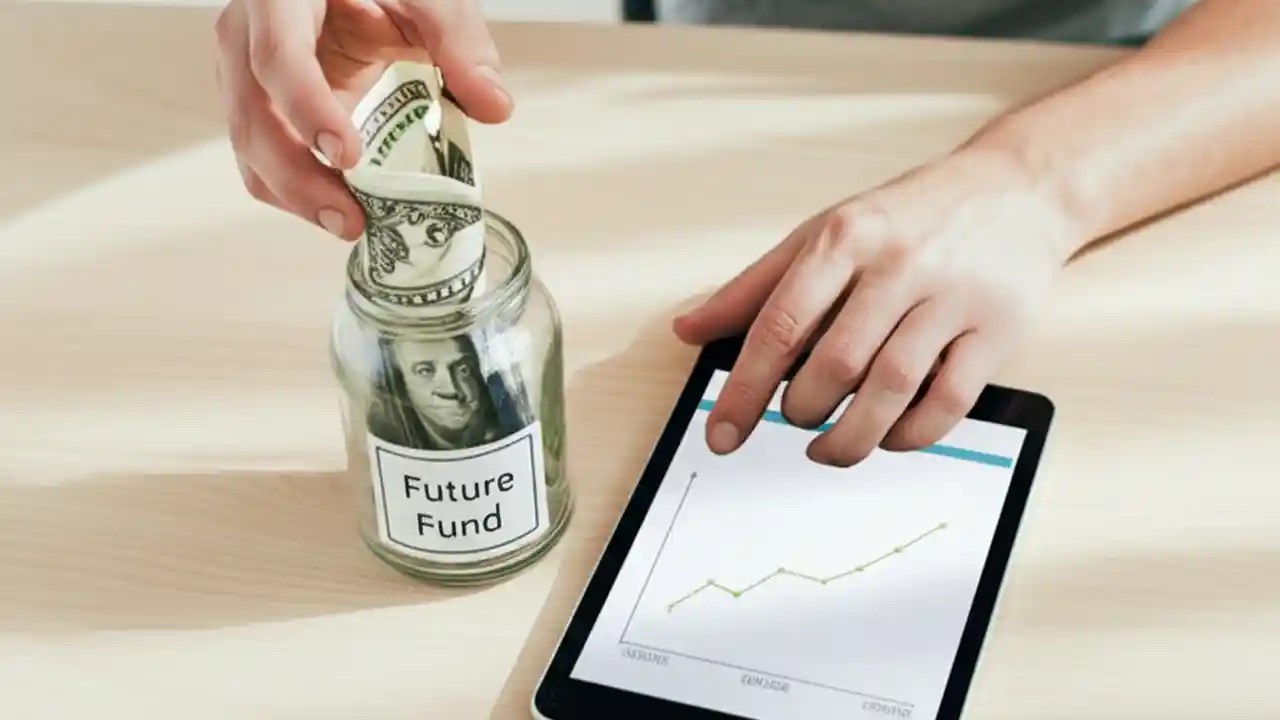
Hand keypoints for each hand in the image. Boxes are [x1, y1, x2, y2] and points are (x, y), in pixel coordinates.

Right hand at [213, 0, 509, 239]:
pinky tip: (341, 210)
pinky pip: (261, 157)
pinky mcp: (258, 106)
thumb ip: (459, 42)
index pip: (279, 57)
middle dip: (297, 177)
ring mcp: (244, 74)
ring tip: (351, 226)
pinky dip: (296, 191)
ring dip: (295, 196)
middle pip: (252, 115)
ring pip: (249, 146)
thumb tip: (494, 107)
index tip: (348, 155)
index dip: (307, 108)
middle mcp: (246, 36)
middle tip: (351, 220)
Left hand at [674, 148, 1076, 465]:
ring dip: (851, 436)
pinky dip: (911, 434)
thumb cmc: (906, 219)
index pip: (780, 324)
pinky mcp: (998, 328)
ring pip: (892, 387)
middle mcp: (898, 264)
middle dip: (801, 411)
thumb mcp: (823, 234)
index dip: (743, 389)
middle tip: (794, 420)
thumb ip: (755, 287)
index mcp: (845, 237)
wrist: (1017, 188)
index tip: (721, 435)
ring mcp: (953, 296)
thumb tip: (689, 329)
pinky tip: (889, 437)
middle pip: (835, 363)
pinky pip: (950, 401)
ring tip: (829, 448)